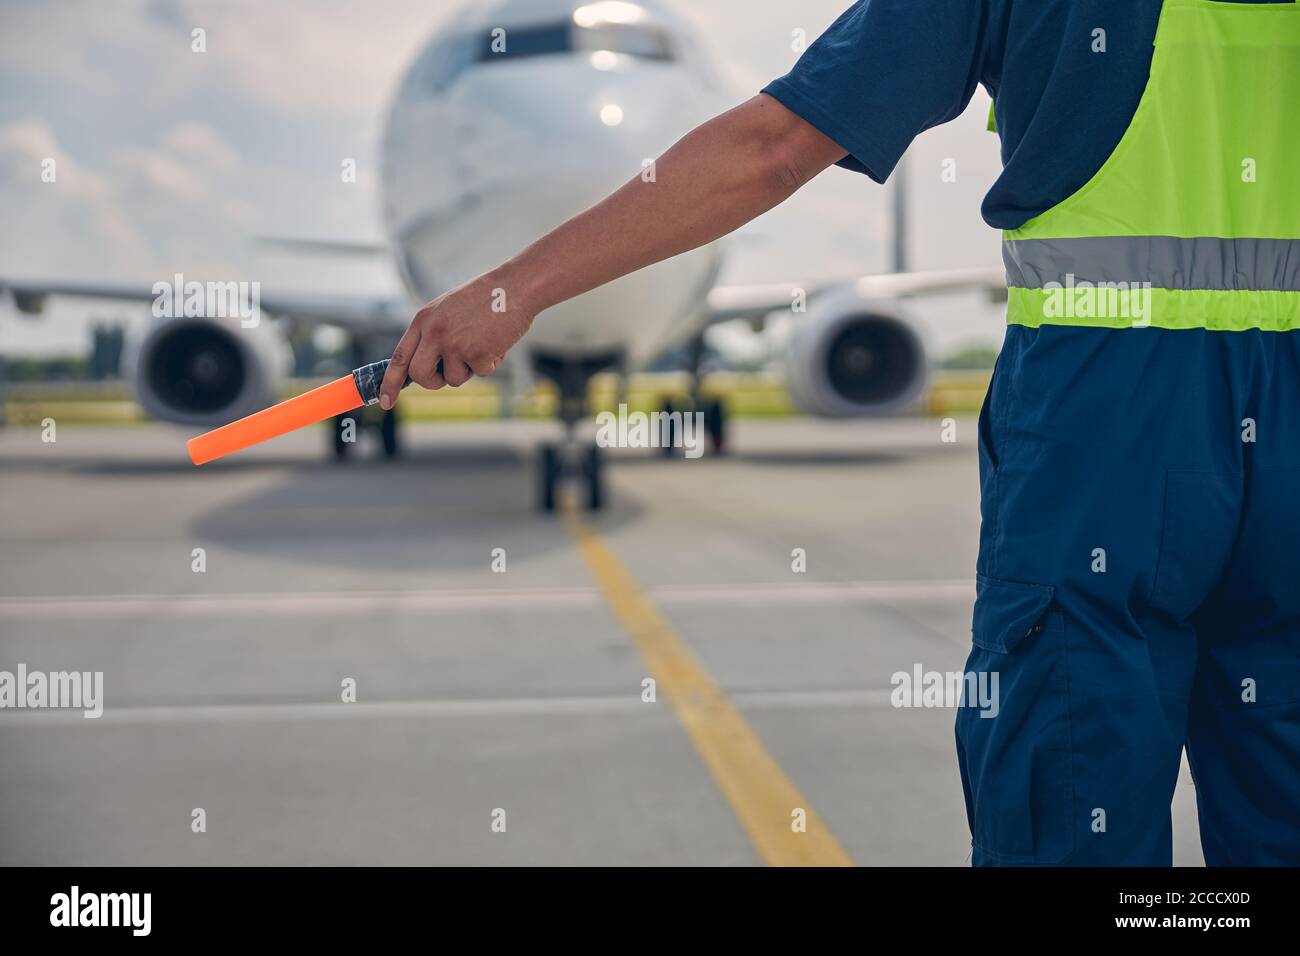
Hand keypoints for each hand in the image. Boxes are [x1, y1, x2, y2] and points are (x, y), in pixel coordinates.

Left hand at [380, 272, 534, 407]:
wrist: (514, 287)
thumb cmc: (484, 299)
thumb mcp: (447, 310)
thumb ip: (433, 335)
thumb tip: (427, 367)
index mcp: (424, 319)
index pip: (399, 358)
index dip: (389, 383)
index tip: (385, 402)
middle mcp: (434, 332)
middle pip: (420, 376)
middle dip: (434, 381)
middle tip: (449, 373)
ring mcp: (454, 343)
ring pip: (454, 379)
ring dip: (470, 369)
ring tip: (482, 343)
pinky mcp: (476, 352)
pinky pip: (481, 373)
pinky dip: (491, 362)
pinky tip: (496, 342)